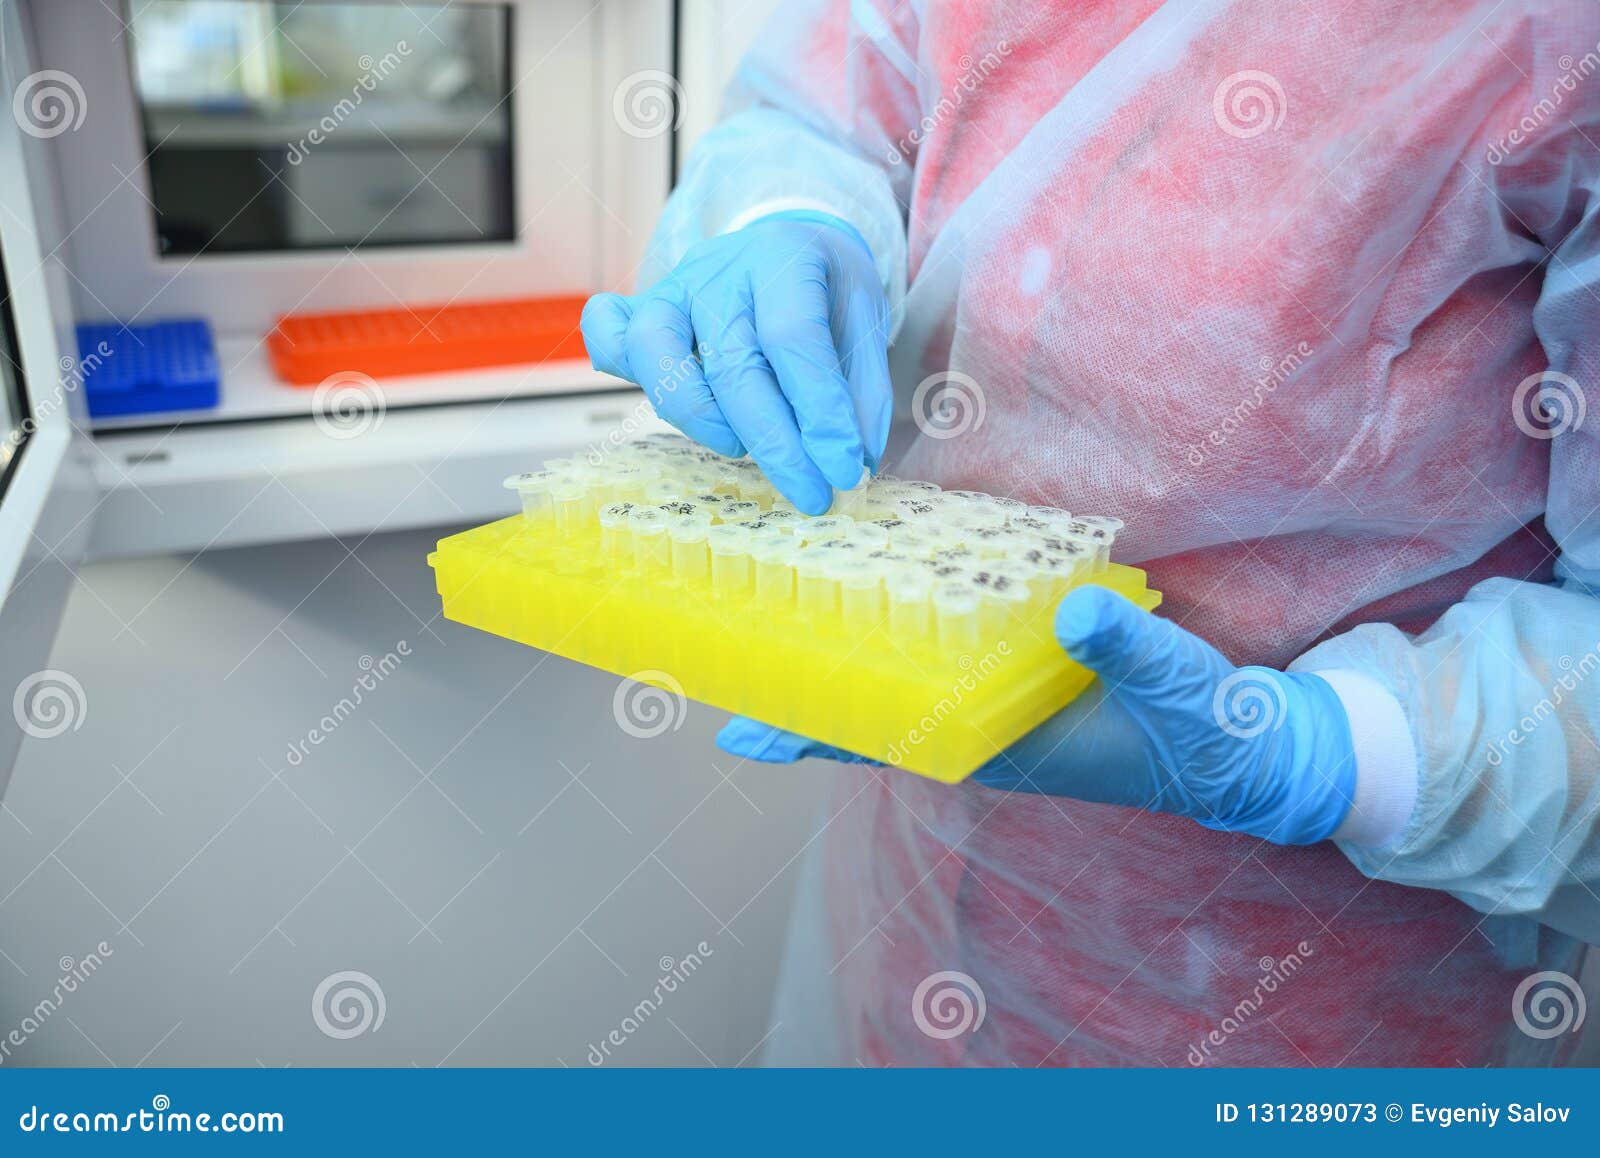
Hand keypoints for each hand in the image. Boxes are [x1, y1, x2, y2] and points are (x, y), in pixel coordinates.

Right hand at [580, 211, 892, 513]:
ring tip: (741, 449)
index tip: (842, 470)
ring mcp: (671, 289)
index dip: (820, 412)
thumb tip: (853, 462)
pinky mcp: (640, 310)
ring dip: (700, 418)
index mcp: (782, 258)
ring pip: (656, 353)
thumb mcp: (865, 322)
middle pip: (733, 364)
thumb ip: (861, 390)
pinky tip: (674, 411)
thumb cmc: (824, 290)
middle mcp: (719, 270)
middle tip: (810, 492)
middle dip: (775, 443)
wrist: (785, 244)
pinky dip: (620, 370)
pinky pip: (606, 334)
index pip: (795, 340)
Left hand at [716, 586, 1358, 844]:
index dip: (810, 737)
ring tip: (773, 610)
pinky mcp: (1017, 677)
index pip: (884, 743)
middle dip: (802, 687)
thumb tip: (1083, 609)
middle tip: (723, 641)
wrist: (1243, 748)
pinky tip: (871, 593)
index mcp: (1000, 744)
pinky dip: (896, 631)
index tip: (736, 731)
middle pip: (869, 711)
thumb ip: (1132, 653)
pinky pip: (938, 657)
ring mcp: (994, 704)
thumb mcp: (1177, 691)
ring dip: (839, 656)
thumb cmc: (1205, 730)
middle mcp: (981, 728)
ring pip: (897, 682)